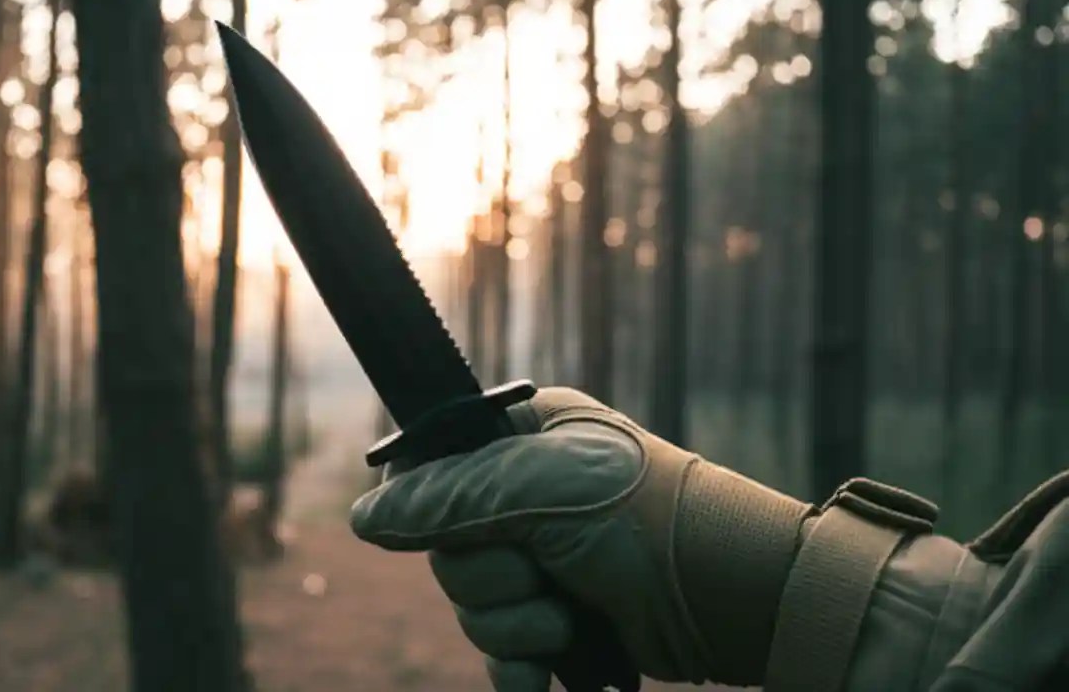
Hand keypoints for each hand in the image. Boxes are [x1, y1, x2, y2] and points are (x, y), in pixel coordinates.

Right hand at [350, 387, 813, 690]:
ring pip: (470, 603)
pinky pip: (501, 648)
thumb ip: (453, 499)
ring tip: (568, 619)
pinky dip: (518, 667)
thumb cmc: (652, 522)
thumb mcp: (547, 492)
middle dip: (490, 580)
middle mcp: (526, 490)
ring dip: (514, 626)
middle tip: (542, 574)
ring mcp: (544, 554)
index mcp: (522, 435)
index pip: (433, 462)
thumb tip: (365, 517)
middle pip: (444, 546)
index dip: (429, 504)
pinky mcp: (560, 612)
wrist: (737, 599)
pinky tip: (542, 677)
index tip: (453, 532)